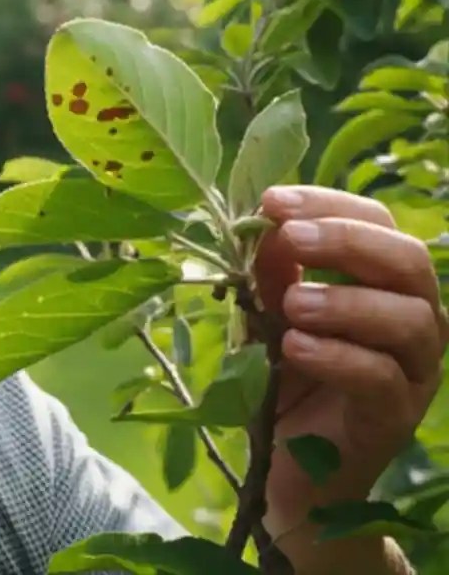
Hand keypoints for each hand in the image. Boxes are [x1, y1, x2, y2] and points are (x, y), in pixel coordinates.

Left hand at [252, 185, 445, 572]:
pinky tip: (294, 347)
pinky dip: (339, 357)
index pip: (378, 223)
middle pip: (408, 262)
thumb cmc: (282, 382)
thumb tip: (259, 221)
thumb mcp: (267, 316)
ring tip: (290, 303)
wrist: (285, 470)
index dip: (329, 204)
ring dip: (346, 301)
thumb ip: (269, 274)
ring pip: (408, 319)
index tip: (271, 200)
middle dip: (346, 241)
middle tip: (289, 237)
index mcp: (382, 286)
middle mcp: (411, 321)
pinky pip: (383, 379)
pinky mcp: (394, 418)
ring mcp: (412, 372)